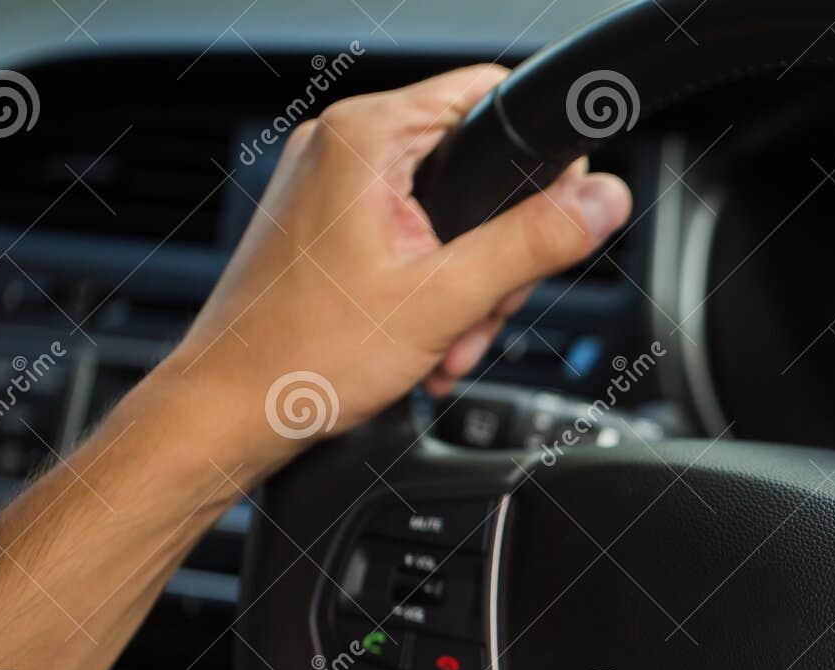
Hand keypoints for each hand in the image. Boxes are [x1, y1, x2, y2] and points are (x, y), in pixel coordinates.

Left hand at [144, 65, 630, 481]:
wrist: (231, 409)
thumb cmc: (305, 356)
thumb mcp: (447, 299)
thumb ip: (534, 242)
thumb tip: (603, 198)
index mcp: (367, 138)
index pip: (490, 96)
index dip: (539, 160)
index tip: (551, 221)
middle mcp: (341, 146)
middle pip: (472, 167)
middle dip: (495, 253)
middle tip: (480, 312)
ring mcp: (327, 185)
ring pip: (443, 213)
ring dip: (464, 285)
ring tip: (445, 341)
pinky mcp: (322, 223)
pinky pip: (405, 237)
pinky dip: (427, 288)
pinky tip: (422, 340)